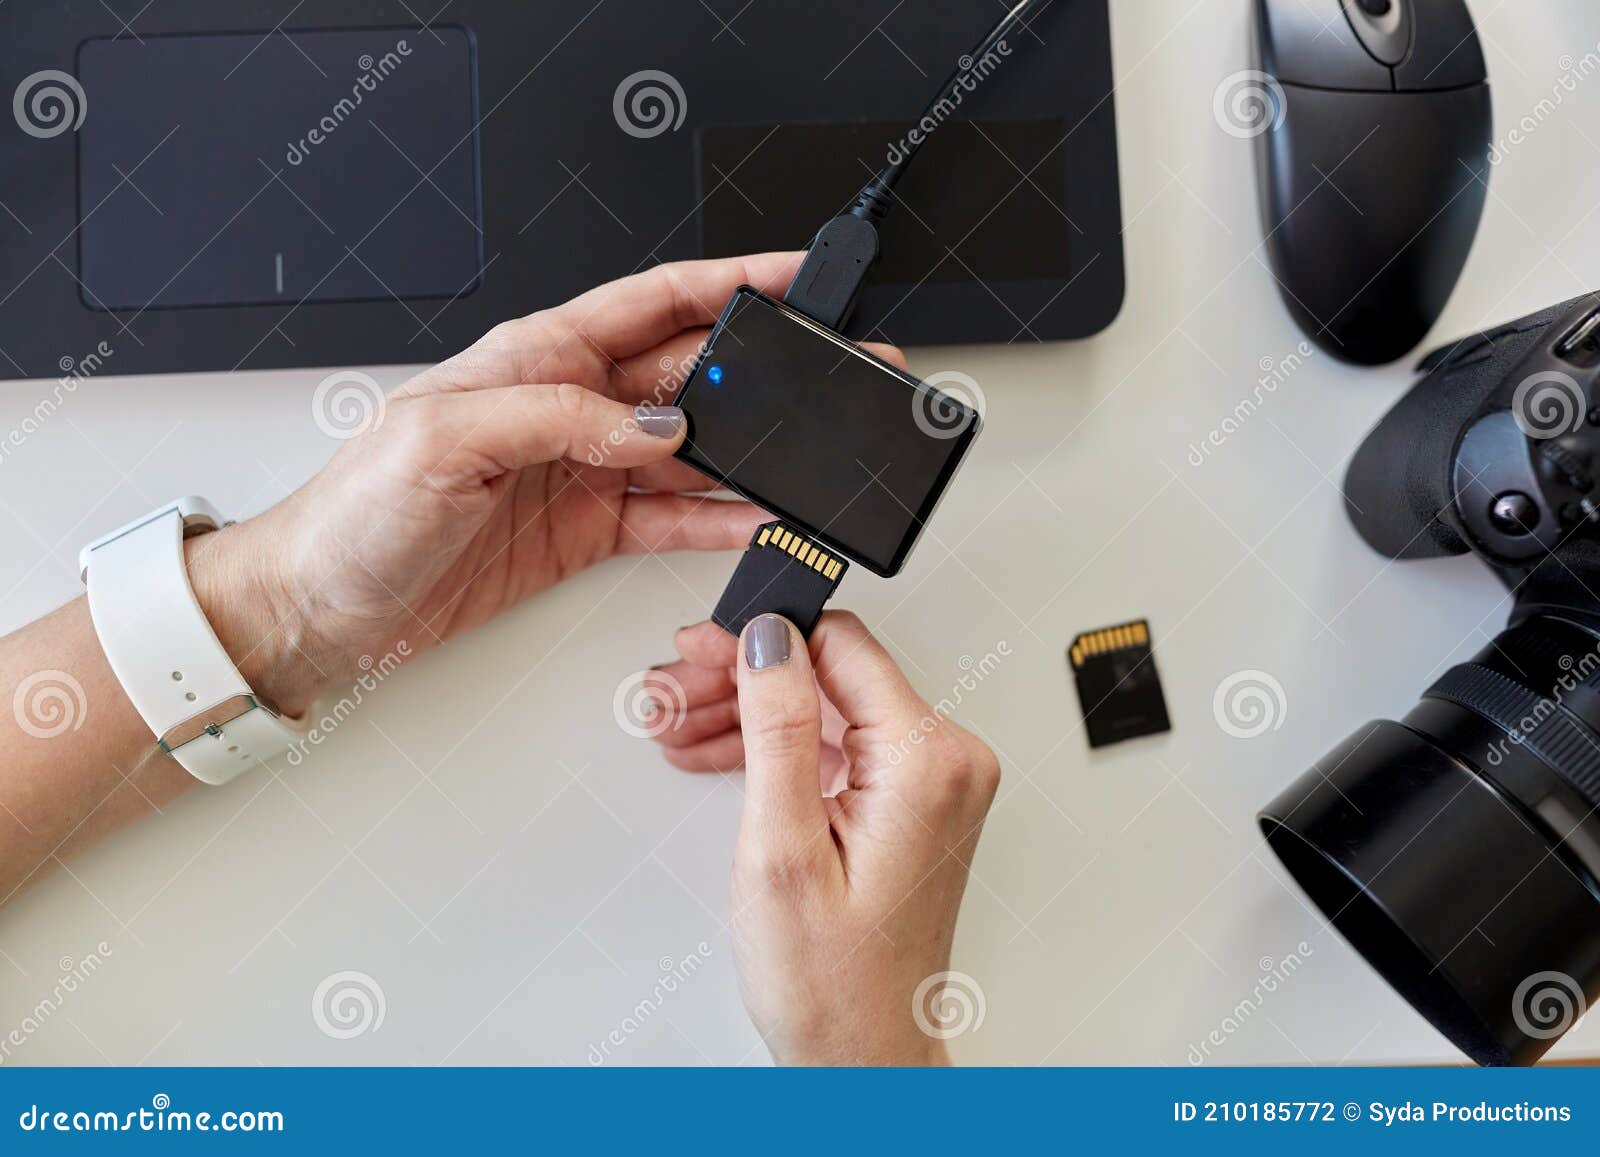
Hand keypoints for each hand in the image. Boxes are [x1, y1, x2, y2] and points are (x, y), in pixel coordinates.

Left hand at [186, 253, 812, 715]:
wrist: (323, 606)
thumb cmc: (355, 511)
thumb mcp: (446, 438)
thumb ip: (557, 418)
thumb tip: (655, 423)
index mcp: (536, 356)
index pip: (653, 301)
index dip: (729, 280)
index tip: (792, 275)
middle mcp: (570, 405)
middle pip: (690, 372)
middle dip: (765, 367)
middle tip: (828, 370)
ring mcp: (584, 470)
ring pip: (694, 448)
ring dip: (754, 451)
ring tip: (810, 455)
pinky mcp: (587, 532)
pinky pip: (674, 518)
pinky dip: (721, 520)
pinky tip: (759, 520)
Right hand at [648, 612, 1000, 1064]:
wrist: (862, 1056)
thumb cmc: (833, 982)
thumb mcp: (782, 847)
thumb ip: (779, 729)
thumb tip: (771, 639)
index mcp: (927, 762)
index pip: (840, 647)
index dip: (760, 636)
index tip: (701, 644)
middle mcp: (945, 762)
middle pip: (831, 672)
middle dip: (743, 677)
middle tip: (674, 687)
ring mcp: (931, 782)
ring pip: (828, 706)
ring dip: (750, 711)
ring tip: (679, 724)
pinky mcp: (911, 801)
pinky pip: (839, 746)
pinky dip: (779, 747)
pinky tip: (720, 750)